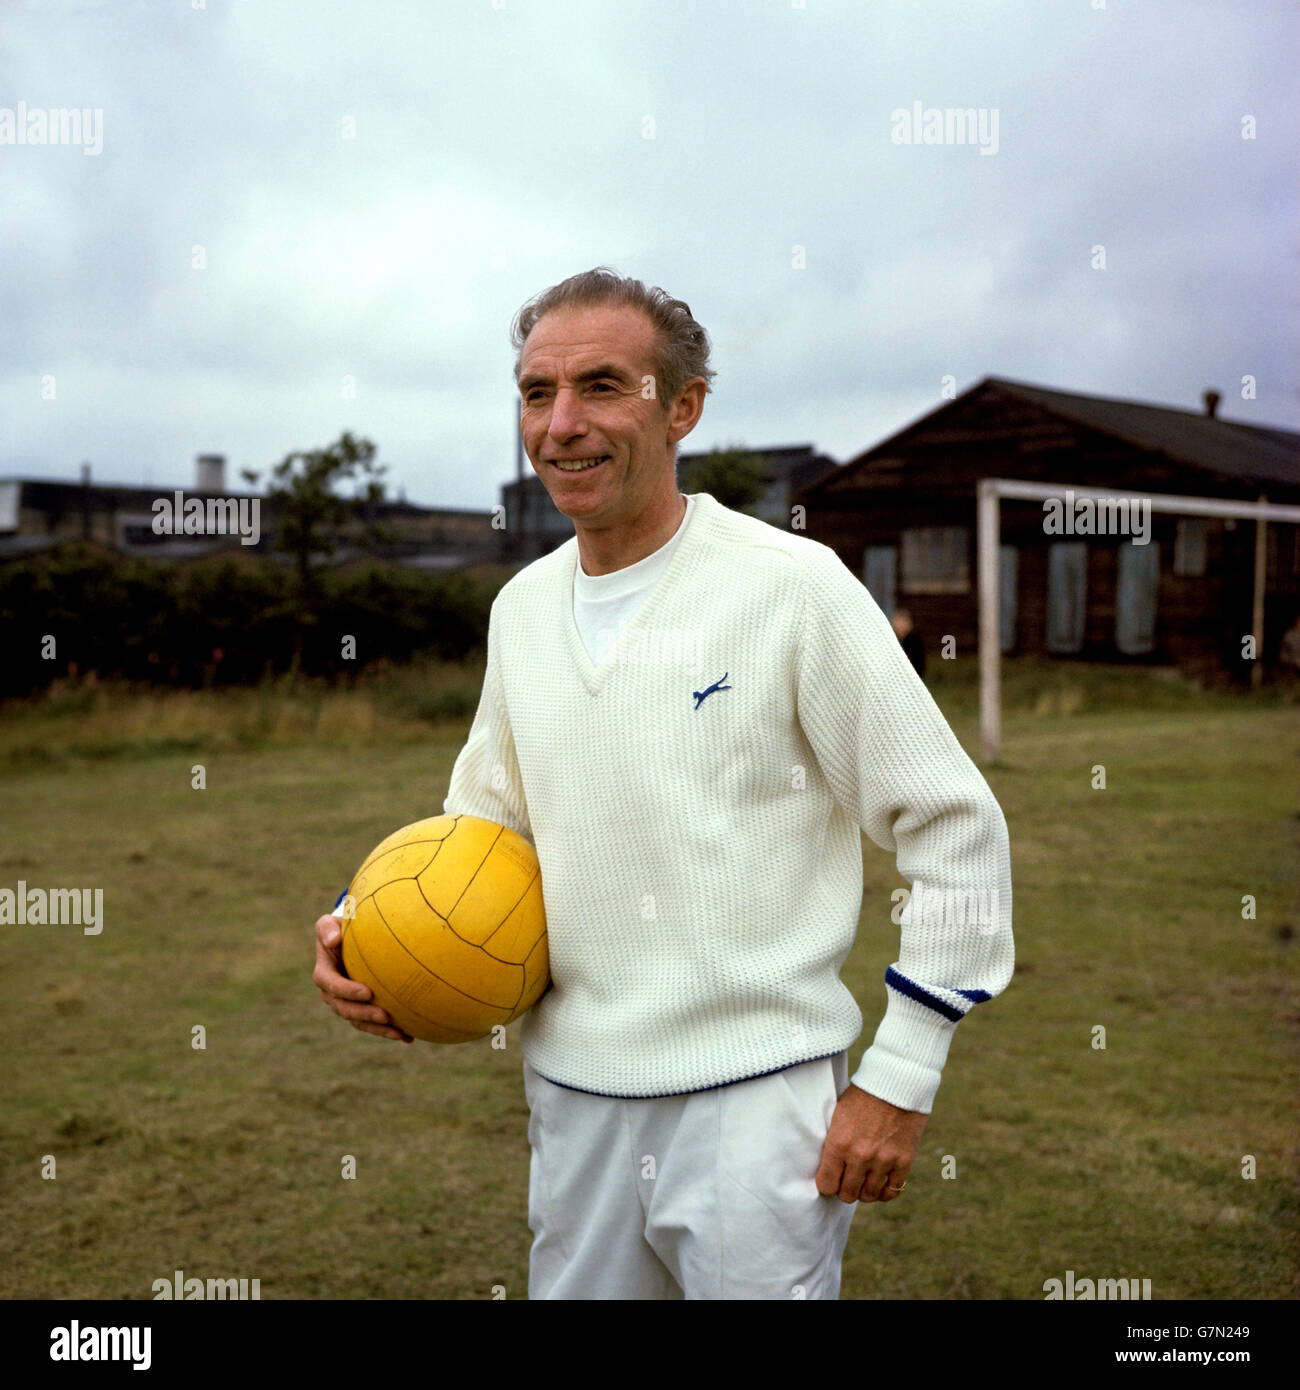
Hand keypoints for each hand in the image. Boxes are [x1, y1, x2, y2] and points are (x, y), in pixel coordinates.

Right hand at [312, 914, 412, 1041]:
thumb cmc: (341, 929)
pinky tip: (409, 1036)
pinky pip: (373, 1024)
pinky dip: (390, 1031)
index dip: (347, 991)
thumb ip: (328, 929)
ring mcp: (346, 1004)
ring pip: (360, 1022)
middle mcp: (332, 993)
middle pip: (345, 1009)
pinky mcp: (361, 1010)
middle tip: (384, 1016)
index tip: (367, 992)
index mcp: (324, 973)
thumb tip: (334, 939)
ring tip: (399, 1033)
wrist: (350, 941)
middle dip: (364, 1015)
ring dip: (378, 1029)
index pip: (331, 985)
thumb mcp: (329, 924)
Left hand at [815, 1082, 926, 1203]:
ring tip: (864, 1181)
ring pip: (869, 1195)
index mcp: (839, 1143)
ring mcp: (883, 1161)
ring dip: (864, 1191)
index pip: (826, 1185)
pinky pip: (892, 1191)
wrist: (896, 1082)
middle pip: (847, 1194)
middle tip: (847, 1180)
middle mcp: (860, 1156)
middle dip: (845, 1189)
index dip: (827, 1184)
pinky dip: (885, 1192)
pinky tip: (881, 1184)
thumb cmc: (862, 1095)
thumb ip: (834, 1141)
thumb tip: (828, 1164)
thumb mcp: (838, 1114)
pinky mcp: (904, 1161)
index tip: (830, 1179)